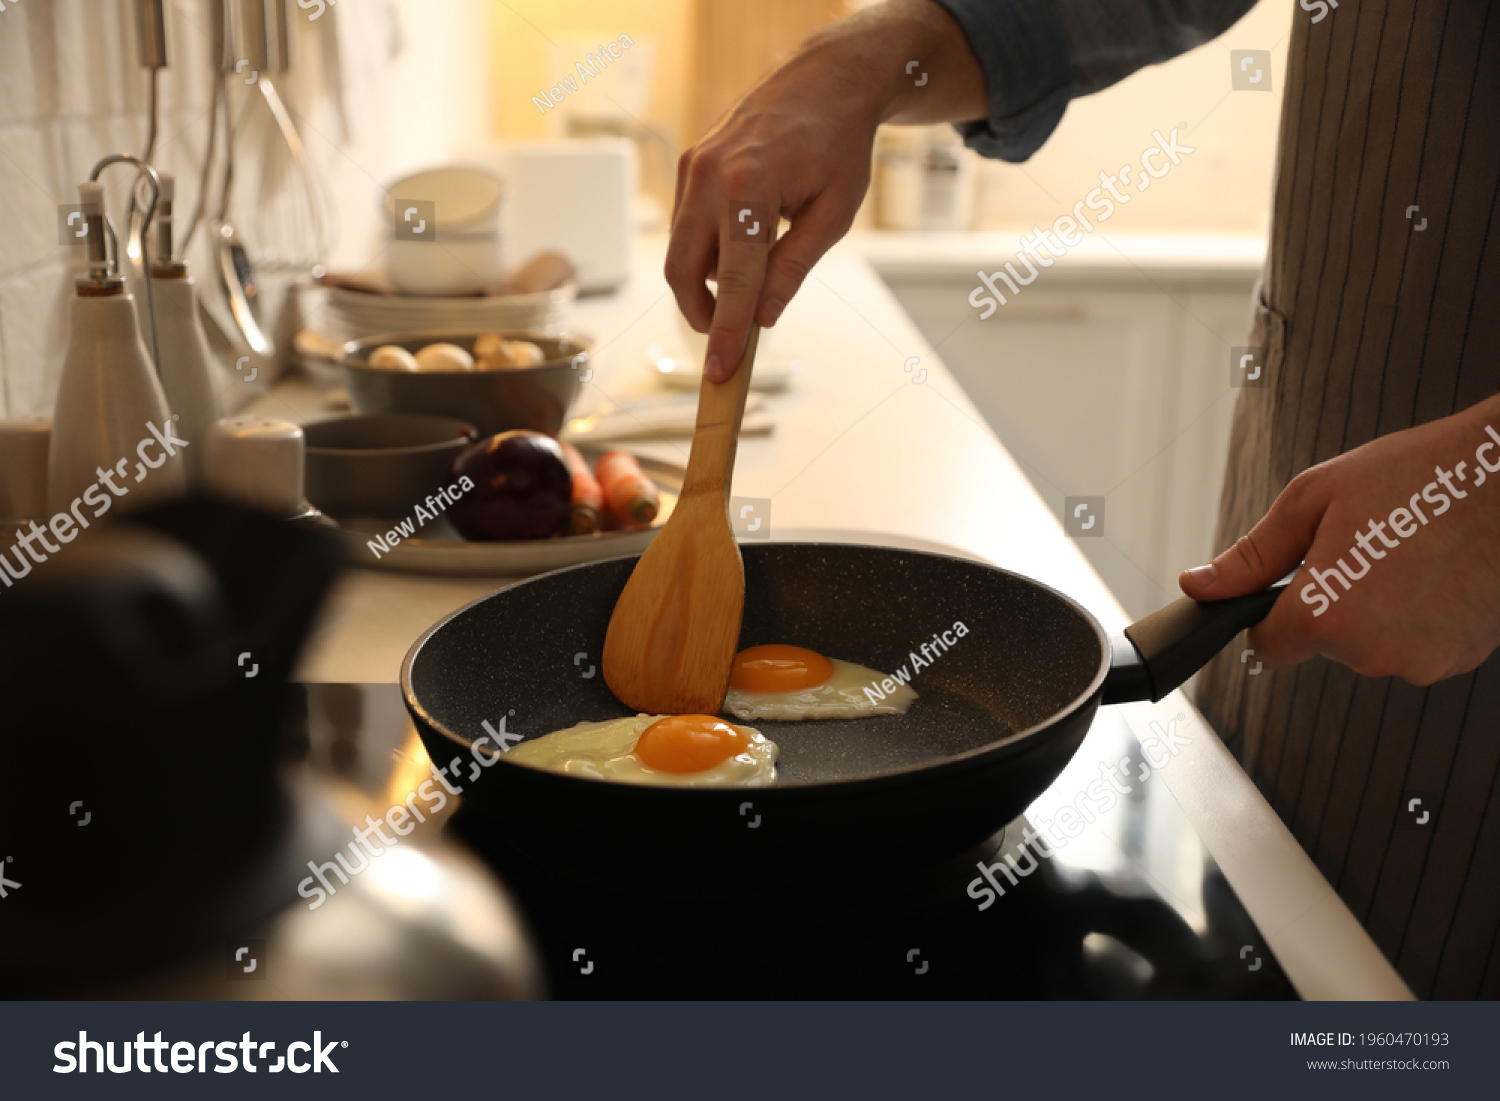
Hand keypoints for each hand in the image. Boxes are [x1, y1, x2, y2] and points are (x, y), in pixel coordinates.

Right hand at [665, 0, 987, 381]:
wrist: (824, 84)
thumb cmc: (838, 146)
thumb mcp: (834, 214)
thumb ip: (794, 267)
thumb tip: (764, 317)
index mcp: (751, 186)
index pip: (734, 279)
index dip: (726, 332)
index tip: (720, 372)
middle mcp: (711, 175)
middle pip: (684, 271)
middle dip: (702, 314)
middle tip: (729, 337)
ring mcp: (694, 168)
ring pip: (679, 252)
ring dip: (705, 284)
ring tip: (747, 286)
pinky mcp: (690, 167)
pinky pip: (685, 226)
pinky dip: (706, 252)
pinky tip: (742, 249)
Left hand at [1179, 394, 1499, 683]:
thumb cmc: (1425, 478)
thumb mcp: (1315, 500)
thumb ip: (1251, 556)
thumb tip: (1199, 584)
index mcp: (1324, 616)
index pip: (1266, 647)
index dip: (1268, 615)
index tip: (1286, 588)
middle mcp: (1371, 653)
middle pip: (1321, 643)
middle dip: (1329, 602)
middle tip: (1363, 547)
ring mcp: (1421, 662)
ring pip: (1369, 646)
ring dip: (1376, 611)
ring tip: (1407, 553)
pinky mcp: (1459, 660)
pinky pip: (1414, 645)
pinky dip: (1416, 618)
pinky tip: (1435, 572)